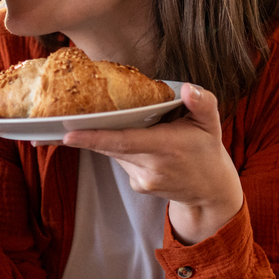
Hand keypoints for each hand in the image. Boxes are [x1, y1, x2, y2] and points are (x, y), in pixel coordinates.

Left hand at [62, 84, 243, 244]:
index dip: (94, 138)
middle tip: (67, 118)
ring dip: (110, 138)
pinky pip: (122, 161)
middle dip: (88, 133)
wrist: (210, 191)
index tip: (68, 135)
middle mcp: (151, 167)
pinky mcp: (139, 186)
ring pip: (115, 153)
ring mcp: (143, 180)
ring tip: (119, 123)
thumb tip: (188, 87)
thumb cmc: (208, 151)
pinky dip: (122, 149)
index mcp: (166, 147)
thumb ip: (203, 103)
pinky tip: (137, 143)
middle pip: (111, 147)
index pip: (123, 142)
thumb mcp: (211, 124)